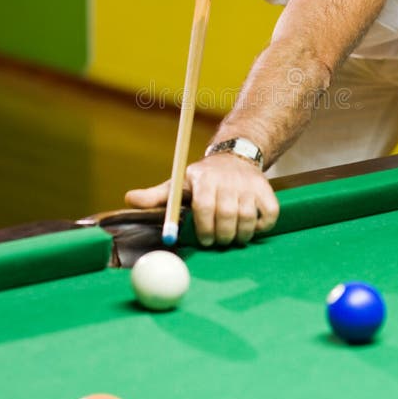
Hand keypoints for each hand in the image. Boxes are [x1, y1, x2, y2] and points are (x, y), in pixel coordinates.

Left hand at [125, 154, 278, 246]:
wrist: (235, 157)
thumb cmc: (202, 179)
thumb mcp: (179, 184)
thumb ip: (156, 196)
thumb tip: (128, 199)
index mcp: (203, 179)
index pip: (204, 206)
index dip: (204, 228)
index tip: (204, 239)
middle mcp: (228, 179)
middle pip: (228, 215)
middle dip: (222, 235)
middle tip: (218, 241)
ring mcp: (250, 185)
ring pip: (248, 219)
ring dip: (240, 235)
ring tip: (232, 236)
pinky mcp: (267, 191)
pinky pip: (269, 216)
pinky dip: (261, 227)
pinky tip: (251, 226)